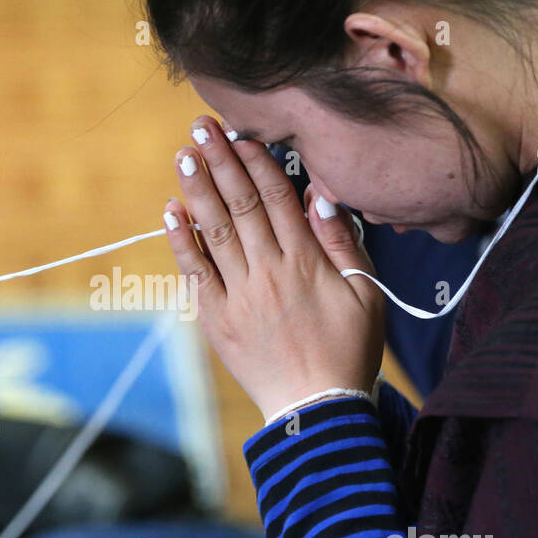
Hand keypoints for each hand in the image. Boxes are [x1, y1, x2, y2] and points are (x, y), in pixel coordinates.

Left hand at [163, 116, 385, 422]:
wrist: (317, 411)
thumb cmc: (350, 351)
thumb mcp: (367, 294)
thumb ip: (343, 243)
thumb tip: (320, 196)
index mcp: (307, 262)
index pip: (277, 198)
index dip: (257, 162)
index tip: (242, 133)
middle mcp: (269, 272)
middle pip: (241, 205)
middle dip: (220, 161)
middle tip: (201, 126)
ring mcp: (239, 295)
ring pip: (214, 231)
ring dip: (197, 189)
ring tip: (184, 154)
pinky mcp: (217, 319)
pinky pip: (195, 272)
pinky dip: (180, 240)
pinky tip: (170, 210)